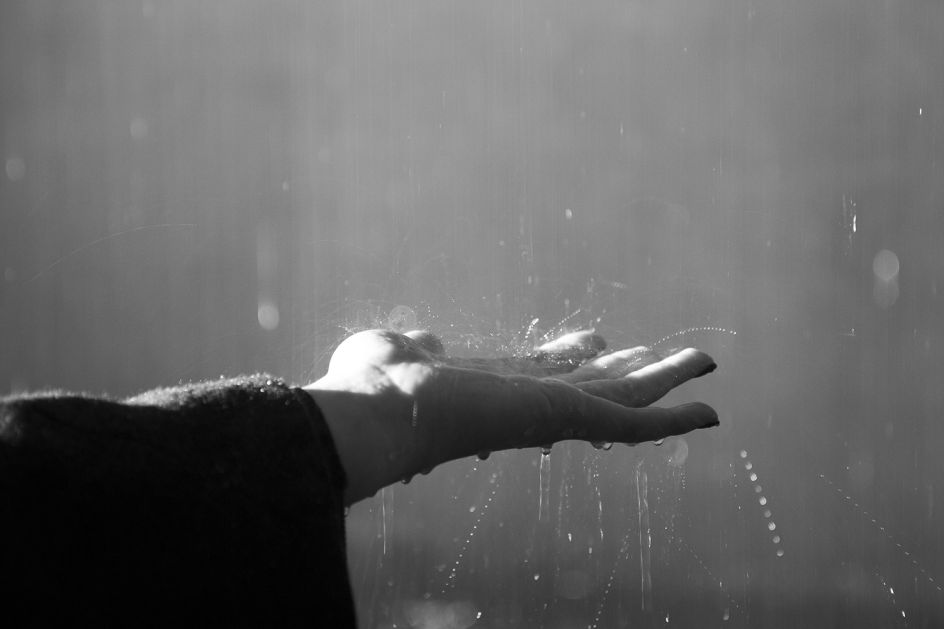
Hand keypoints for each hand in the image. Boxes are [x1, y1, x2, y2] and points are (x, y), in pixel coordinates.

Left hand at [305, 329, 717, 504]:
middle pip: (595, 384)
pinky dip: (675, 421)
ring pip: (626, 397)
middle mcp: (529, 401)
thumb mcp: (400, 353)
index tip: (596, 341)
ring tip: (705, 363)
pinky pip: (635, 426)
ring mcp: (553, 412)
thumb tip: (424, 339)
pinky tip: (709, 411)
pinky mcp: (570, 419)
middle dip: (631, 369)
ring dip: (668, 380)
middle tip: (667, 355)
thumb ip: (418, 345)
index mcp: (493, 385)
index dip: (571, 358)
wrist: (380, 412)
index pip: (545, 372)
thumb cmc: (373, 388)